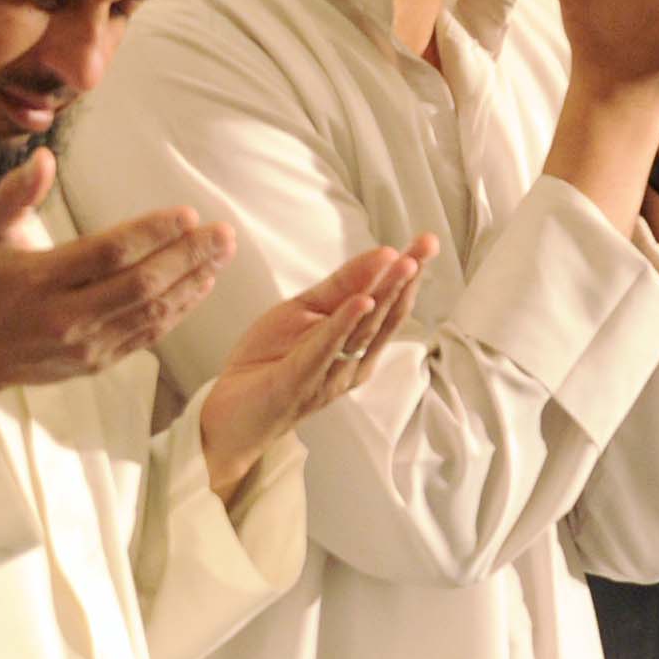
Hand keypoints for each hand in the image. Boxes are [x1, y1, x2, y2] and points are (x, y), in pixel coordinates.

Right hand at [0, 152, 234, 397]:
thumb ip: (15, 195)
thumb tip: (43, 157)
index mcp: (37, 280)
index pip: (107, 253)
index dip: (151, 232)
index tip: (187, 214)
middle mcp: (64, 316)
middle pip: (140, 283)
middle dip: (187, 256)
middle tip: (223, 232)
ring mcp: (84, 344)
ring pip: (151, 312)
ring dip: (192, 280)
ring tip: (221, 253)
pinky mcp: (98, 362)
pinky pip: (148, 335)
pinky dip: (180, 310)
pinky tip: (201, 283)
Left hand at [198, 234, 437, 498]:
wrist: (231, 415)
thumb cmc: (270, 363)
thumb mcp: (304, 313)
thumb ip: (339, 288)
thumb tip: (380, 256)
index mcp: (356, 346)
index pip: (386, 303)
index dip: (406, 274)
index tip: (426, 243)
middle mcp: (351, 363)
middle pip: (384, 315)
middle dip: (406, 279)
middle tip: (427, 247)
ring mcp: (328, 374)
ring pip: (362, 331)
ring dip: (384, 295)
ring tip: (403, 266)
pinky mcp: (298, 382)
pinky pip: (323, 350)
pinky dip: (342, 325)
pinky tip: (360, 303)